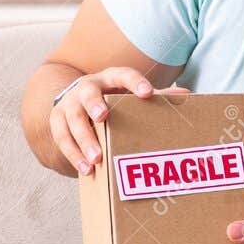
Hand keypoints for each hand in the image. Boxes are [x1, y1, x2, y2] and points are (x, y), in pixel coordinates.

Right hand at [49, 67, 189, 175]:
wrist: (74, 102)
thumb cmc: (112, 101)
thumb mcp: (130, 96)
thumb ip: (156, 97)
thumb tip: (186, 95)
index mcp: (110, 78)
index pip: (122, 75)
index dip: (134, 82)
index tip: (147, 93)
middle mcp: (87, 87)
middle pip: (88, 93)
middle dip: (94, 104)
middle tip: (103, 118)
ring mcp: (69, 104)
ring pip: (72, 118)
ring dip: (83, 139)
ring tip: (96, 159)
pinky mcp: (57, 121)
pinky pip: (62, 138)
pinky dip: (73, 154)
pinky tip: (86, 169)